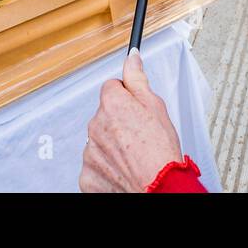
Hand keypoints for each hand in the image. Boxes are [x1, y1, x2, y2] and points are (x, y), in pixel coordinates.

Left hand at [79, 48, 183, 192]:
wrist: (158, 188)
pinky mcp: (87, 175)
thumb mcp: (156, 107)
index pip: (112, 87)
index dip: (127, 97)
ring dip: (112, 146)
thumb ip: (138, 79)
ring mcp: (89, 152)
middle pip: (104, 115)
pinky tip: (123, 170)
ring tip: (134, 156)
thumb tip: (131, 58)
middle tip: (140, 135)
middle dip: (119, 122)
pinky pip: (94, 165)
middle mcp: (95, 125)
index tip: (136, 109)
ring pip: (99, 141)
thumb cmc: (160, 153)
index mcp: (112, 104)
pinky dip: (106, 168)